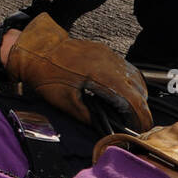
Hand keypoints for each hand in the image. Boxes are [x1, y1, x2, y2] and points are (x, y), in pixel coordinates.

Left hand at [6, 13, 152, 131]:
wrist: (36, 49)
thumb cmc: (46, 74)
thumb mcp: (64, 101)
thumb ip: (86, 115)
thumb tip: (101, 128)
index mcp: (101, 75)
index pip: (132, 97)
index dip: (140, 114)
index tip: (142, 127)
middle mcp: (109, 62)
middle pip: (137, 87)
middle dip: (141, 106)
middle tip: (137, 122)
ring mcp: (107, 54)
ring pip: (133, 75)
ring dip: (137, 93)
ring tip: (132, 109)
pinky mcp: (104, 51)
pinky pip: (124, 67)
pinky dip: (128, 81)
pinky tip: (123, 91)